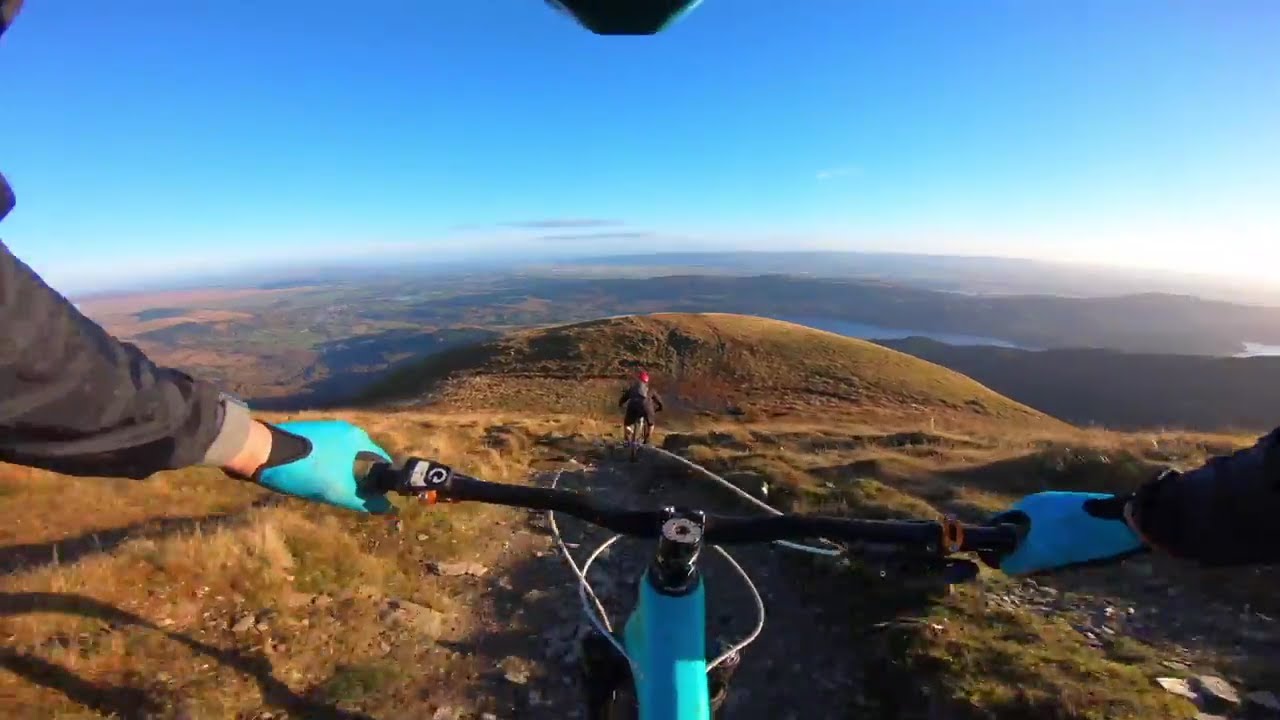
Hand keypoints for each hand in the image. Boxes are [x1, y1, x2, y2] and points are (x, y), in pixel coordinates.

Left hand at [253, 420, 393, 513]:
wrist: (260, 450)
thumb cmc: (305, 470)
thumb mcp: (337, 490)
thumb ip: (364, 501)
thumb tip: (389, 509)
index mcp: (357, 437)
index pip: (381, 460)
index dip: (384, 481)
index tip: (381, 498)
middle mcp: (344, 429)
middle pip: (362, 459)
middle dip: (360, 480)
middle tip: (354, 499)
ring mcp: (325, 430)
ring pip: (343, 457)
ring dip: (342, 475)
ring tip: (332, 492)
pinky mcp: (308, 434)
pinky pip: (327, 454)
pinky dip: (327, 468)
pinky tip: (315, 480)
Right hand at [986, 491, 1146, 574]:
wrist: (1127, 522)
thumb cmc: (1078, 534)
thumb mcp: (1042, 551)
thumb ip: (1017, 561)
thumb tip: (1003, 567)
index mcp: (1029, 505)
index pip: (999, 523)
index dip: (995, 544)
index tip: (999, 564)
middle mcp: (1044, 504)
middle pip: (1022, 533)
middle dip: (1024, 553)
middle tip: (1035, 570)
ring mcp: (1065, 510)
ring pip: (1044, 539)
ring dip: (1046, 555)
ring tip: (1058, 568)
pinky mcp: (1084, 519)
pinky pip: (1063, 540)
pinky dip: (1063, 552)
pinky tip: (1075, 562)